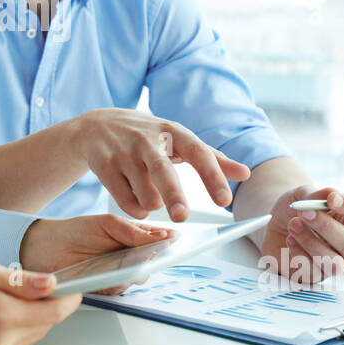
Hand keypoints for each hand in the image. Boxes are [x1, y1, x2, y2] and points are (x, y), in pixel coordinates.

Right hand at [0, 260, 82, 344]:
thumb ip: (21, 280)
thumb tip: (52, 285)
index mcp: (2, 317)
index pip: (53, 314)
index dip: (68, 300)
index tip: (74, 287)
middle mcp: (0, 342)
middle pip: (45, 326)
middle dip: (50, 306)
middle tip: (44, 284)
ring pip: (32, 335)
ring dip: (34, 317)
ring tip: (17, 294)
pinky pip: (15, 342)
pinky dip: (18, 326)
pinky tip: (2, 308)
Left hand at [19, 213, 172, 291]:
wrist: (46, 247)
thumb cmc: (77, 231)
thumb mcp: (107, 223)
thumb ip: (133, 231)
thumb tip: (162, 236)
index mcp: (133, 238)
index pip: (158, 242)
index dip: (171, 243)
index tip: (181, 241)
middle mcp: (128, 258)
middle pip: (152, 263)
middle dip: (155, 259)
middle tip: (154, 253)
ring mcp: (117, 274)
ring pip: (137, 278)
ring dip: (135, 271)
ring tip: (130, 262)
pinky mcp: (105, 289)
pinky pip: (118, 289)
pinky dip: (117, 283)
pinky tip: (112, 274)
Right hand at [70, 109, 249, 220]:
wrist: (97, 127)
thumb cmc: (149, 137)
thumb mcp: (179, 141)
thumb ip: (213, 158)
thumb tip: (246, 174)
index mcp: (173, 133)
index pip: (197, 153)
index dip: (212, 176)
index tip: (225, 201)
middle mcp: (148, 140)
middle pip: (163, 172)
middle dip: (173, 195)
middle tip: (181, 217)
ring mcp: (124, 153)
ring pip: (145, 195)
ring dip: (153, 206)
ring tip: (152, 197)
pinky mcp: (104, 166)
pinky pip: (125, 201)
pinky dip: (136, 209)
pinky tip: (136, 200)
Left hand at [258, 187, 343, 284]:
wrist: (274, 224)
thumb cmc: (295, 210)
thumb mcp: (301, 194)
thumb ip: (315, 194)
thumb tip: (330, 194)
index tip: (332, 199)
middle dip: (326, 227)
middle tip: (304, 212)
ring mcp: (332, 262)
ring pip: (333, 263)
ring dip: (310, 243)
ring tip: (293, 225)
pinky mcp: (314, 275)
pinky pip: (312, 273)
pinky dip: (298, 254)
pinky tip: (289, 241)